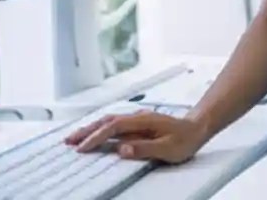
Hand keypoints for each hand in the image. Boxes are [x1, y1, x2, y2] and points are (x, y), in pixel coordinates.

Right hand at [63, 110, 206, 164]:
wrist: (198, 128)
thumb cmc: (185, 139)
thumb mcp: (168, 148)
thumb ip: (145, 149)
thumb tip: (122, 149)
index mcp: (143, 121)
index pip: (113, 128)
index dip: (96, 138)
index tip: (83, 149)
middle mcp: (138, 117)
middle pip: (106, 121)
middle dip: (86, 131)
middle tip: (68, 142)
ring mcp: (137, 119)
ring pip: (109, 121)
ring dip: (91, 129)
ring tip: (74, 139)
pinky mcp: (137, 124)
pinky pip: (114, 125)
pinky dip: (100, 129)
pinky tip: (94, 135)